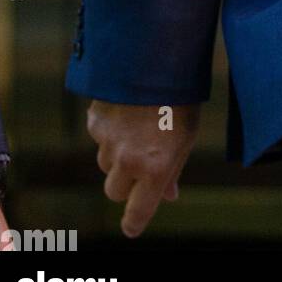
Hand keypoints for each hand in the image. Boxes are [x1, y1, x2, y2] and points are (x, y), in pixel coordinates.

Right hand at [86, 100, 200, 237]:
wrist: (157, 54)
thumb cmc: (180, 96)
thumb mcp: (187, 135)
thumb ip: (173, 169)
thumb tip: (169, 196)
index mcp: (155, 168)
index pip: (137, 212)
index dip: (134, 222)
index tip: (132, 227)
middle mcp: (128, 160)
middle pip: (115, 191)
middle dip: (126, 181)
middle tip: (141, 159)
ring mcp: (107, 142)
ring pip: (105, 162)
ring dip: (117, 152)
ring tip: (139, 122)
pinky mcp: (94, 122)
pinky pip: (99, 136)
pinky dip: (109, 128)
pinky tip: (126, 107)